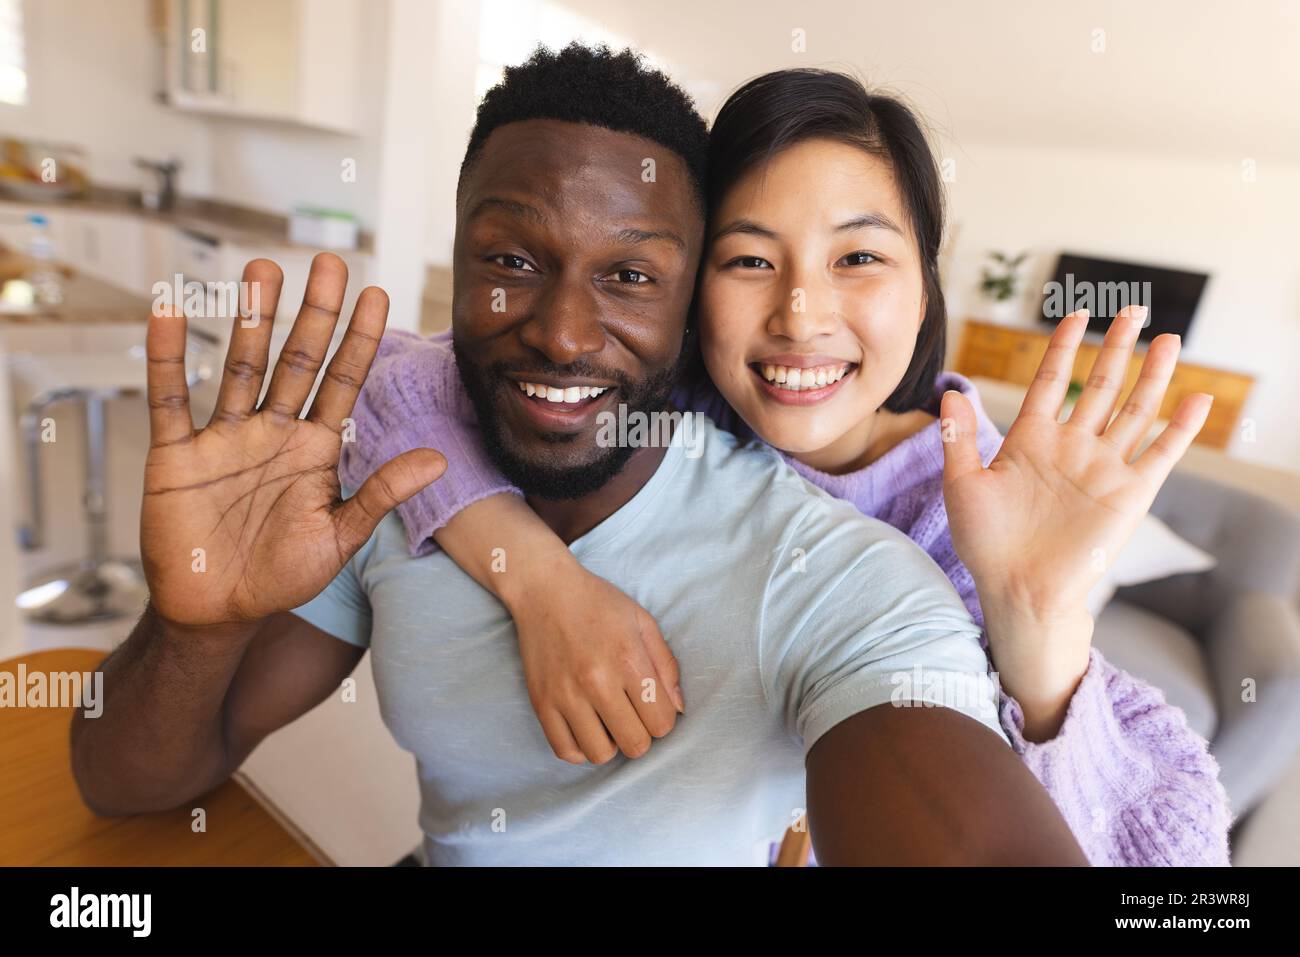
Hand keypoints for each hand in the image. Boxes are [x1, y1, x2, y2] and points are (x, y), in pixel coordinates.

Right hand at [140, 254, 446, 627]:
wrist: (217, 609)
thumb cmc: (281, 576)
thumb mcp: (338, 537)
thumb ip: (380, 494)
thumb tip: (437, 459)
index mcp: (315, 450)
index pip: (343, 384)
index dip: (360, 342)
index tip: (378, 295)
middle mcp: (273, 432)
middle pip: (296, 361)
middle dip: (313, 314)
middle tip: (329, 263)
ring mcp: (225, 438)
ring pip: (241, 366)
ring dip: (251, 319)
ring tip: (263, 269)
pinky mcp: (177, 454)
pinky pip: (172, 398)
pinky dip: (169, 358)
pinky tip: (170, 310)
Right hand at [509, 561, 683, 764]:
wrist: (545, 589)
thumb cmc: (598, 603)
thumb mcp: (643, 621)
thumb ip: (666, 665)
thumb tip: (677, 708)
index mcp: (628, 660)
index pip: (662, 722)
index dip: (663, 718)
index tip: (652, 704)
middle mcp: (597, 682)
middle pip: (635, 744)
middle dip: (641, 734)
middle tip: (633, 715)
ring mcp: (565, 695)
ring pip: (601, 754)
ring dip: (611, 744)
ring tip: (608, 722)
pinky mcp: (541, 702)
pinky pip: (565, 750)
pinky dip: (580, 749)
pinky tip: (586, 729)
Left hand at [940, 306, 1211, 737]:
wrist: (1018, 590)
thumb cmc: (986, 543)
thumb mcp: (962, 484)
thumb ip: (958, 437)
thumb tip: (948, 391)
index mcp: (1031, 440)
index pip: (1053, 381)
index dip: (1064, 348)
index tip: (1076, 315)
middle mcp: (1071, 447)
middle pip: (1101, 386)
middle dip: (1118, 348)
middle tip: (1134, 310)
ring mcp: (1103, 468)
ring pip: (1135, 410)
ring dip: (1153, 376)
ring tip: (1169, 339)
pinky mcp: (1129, 494)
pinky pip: (1161, 454)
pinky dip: (1181, 427)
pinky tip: (1197, 399)